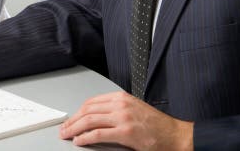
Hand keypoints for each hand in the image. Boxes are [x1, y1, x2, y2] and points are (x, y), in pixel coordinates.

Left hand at [60, 91, 192, 150]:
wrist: (175, 135)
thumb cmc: (156, 126)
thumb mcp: (133, 110)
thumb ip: (115, 110)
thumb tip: (94, 118)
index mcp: (121, 97)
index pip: (91, 102)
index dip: (77, 112)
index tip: (71, 119)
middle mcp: (120, 104)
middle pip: (87, 110)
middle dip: (72, 120)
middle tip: (64, 129)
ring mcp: (123, 117)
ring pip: (89, 120)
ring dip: (74, 128)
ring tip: (67, 135)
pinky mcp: (125, 132)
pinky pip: (98, 134)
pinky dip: (85, 137)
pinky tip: (79, 141)